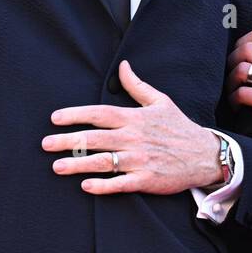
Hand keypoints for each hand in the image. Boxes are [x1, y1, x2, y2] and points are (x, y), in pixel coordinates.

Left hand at [44, 61, 220, 194]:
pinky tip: (85, 186)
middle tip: (45, 144)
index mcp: (135, 118)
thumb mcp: (160, 101)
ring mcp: (140, 160)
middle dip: (68, 140)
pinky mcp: (147, 180)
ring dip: (78, 164)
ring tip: (57, 166)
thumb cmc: (179, 127)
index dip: (76, 114)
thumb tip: (122, 66)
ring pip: (104, 161)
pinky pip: (121, 184)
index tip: (55, 118)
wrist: (206, 155)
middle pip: (95, 138)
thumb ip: (137, 85)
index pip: (100, 113)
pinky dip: (103, 185)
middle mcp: (134, 138)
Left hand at [227, 28, 251, 159]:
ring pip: (241, 69)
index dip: (243, 42)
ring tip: (232, 91)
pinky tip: (237, 106)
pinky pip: (242, 93)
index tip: (238, 56)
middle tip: (230, 75)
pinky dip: (234, 99)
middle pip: (247, 49)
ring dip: (230, 82)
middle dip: (231, 61)